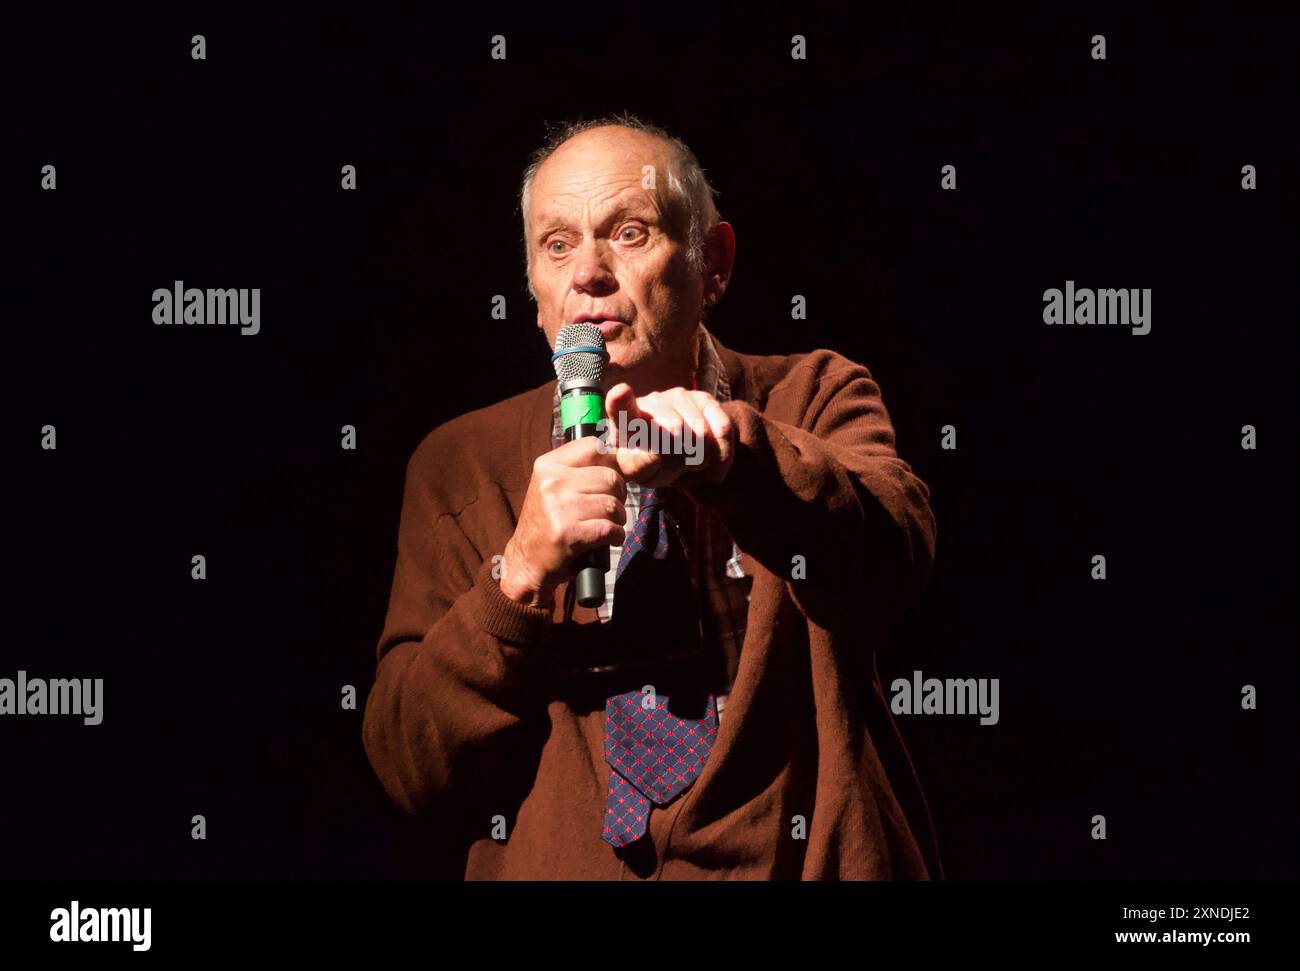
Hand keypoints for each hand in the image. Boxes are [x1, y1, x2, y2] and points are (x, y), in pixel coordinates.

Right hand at [499, 436, 627, 606]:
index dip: (610, 464)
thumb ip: (581, 471)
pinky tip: (607, 539)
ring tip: (608, 525)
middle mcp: (551, 482)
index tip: (607, 482)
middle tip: (609, 509)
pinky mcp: (568, 534)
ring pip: (613, 505)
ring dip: (618, 518)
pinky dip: (616, 536)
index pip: (593, 447)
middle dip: (619, 495)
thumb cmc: (547, 523)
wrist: (526, 561)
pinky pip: (610, 529)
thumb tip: (624, 458)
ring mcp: (559, 508)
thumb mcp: (554, 488)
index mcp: (547, 466)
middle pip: (610, 477)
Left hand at [602, 383, 736, 487]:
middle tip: (673, 465)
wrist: (672, 453)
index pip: (621, 407)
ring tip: (688, 460)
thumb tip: (655, 453)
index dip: (621, 401)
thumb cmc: (649, 461)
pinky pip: (723, 429)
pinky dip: (722, 454)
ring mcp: (679, 396)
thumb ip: (641, 465)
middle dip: (679, 460)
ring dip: (700, 459)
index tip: (620, 394)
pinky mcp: (704, 399)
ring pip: (701, 435)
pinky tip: (712, 463)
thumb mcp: (639, 471)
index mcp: (625, 420)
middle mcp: (652, 401)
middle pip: (675, 434)